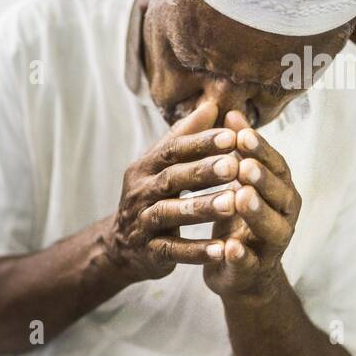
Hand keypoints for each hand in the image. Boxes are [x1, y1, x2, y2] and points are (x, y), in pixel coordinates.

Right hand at [102, 99, 240, 281]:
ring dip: (201, 208)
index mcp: (146, 167)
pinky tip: (223, 249)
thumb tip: (213, 104)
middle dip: (202, 172)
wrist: (121, 246)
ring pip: (169, 213)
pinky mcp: (148, 252)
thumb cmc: (151, 197)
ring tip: (232, 204)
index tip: (232, 135)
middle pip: (170, 178)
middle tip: (233, 166)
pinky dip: (197, 251)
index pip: (172, 149)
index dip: (201, 142)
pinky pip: (172, 250)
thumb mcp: (162, 165)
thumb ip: (186, 137)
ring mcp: (141, 223)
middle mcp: (139, 192)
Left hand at [203, 110, 300, 299]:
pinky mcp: (254, 271)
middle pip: (279, 194)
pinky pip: (250, 263)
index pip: (274, 165)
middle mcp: (285, 216)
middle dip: (262, 178)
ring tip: (241, 198)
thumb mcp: (238, 182)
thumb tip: (229, 111)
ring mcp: (272, 245)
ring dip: (257, 213)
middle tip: (244, 164)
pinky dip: (241, 256)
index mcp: (281, 191)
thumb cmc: (238, 219)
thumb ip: (237, 152)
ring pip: (272, 228)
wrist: (241, 274)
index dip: (259, 150)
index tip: (240, 133)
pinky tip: (228, 248)